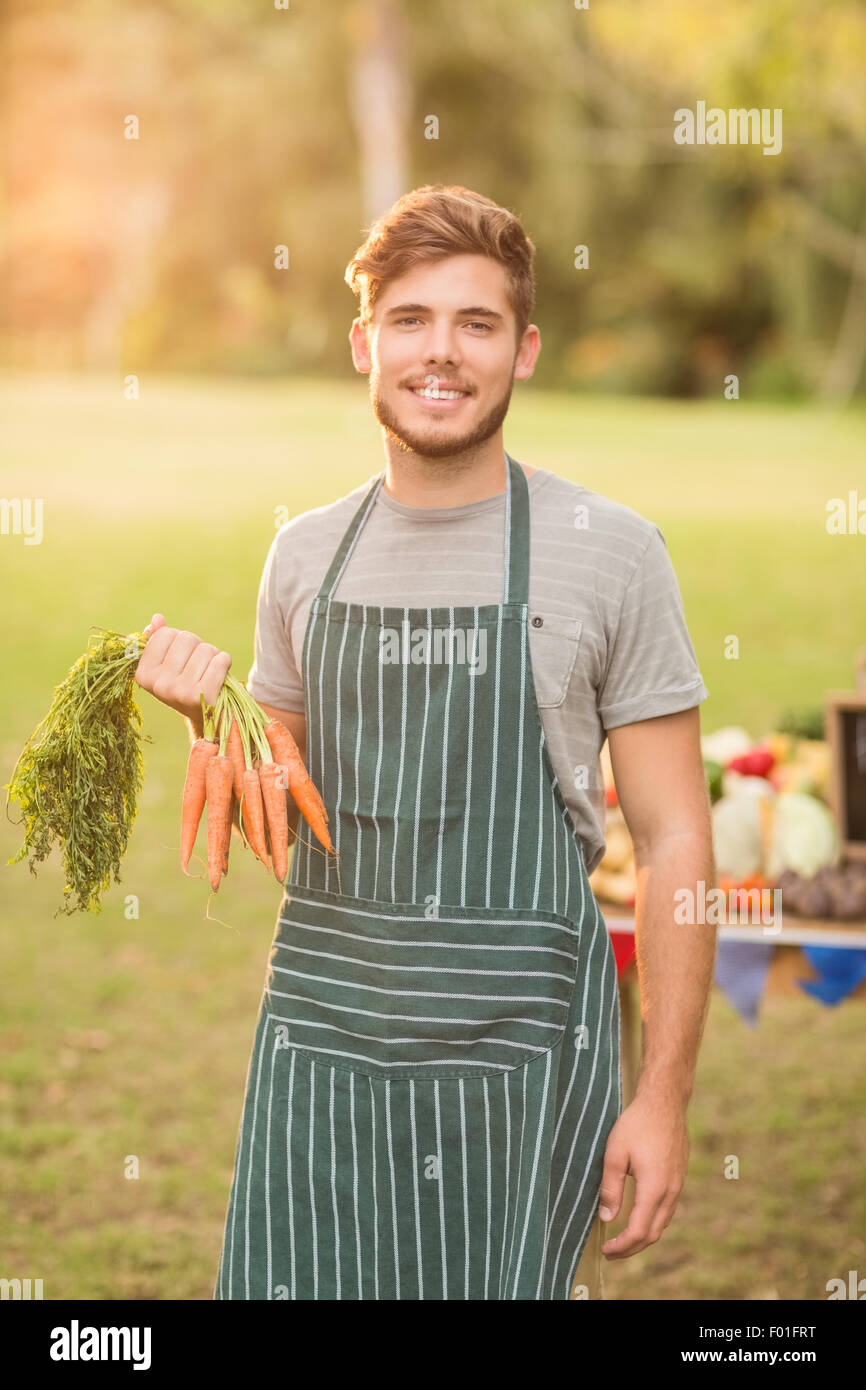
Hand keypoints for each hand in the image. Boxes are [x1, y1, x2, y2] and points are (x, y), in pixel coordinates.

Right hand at [135, 613, 231, 722]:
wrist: (206, 718)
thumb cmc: (185, 686)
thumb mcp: (167, 666)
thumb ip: (158, 641)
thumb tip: (157, 619)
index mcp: (144, 675)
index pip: (164, 634)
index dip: (177, 640)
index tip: (180, 659)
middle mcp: (159, 685)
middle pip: (186, 638)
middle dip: (197, 647)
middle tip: (197, 666)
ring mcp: (180, 691)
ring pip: (205, 649)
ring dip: (212, 656)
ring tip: (208, 673)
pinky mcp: (204, 696)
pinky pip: (220, 660)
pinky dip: (225, 662)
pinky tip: (221, 674)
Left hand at [597, 1092, 688, 1258]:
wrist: (665, 1102)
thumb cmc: (637, 1124)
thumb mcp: (615, 1154)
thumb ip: (610, 1189)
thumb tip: (607, 1218)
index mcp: (654, 1188)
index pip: (638, 1231)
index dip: (622, 1246)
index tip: (606, 1251)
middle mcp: (671, 1191)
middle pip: (653, 1234)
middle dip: (632, 1248)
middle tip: (611, 1252)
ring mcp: (678, 1185)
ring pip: (663, 1223)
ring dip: (643, 1236)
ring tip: (623, 1239)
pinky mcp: (680, 1177)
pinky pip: (668, 1209)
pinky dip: (653, 1221)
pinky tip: (639, 1217)